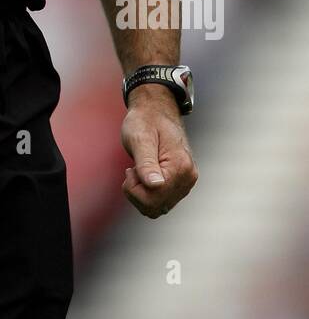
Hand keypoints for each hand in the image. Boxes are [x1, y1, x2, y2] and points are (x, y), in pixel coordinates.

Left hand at [120, 85, 197, 218]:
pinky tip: (143, 175)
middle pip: (156, 207)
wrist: (155, 110)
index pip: (154, 199)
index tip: (130, 169)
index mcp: (181, 167)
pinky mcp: (180, 184)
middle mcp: (188, 178)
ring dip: (141, 193)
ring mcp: (186, 182)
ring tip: (139, 170)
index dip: (135, 189)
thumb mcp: (140, 138)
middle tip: (133, 169)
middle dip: (137, 192)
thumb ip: (147, 163)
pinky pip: (161, 202)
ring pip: (158, 208)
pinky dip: (147, 193)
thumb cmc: (145, 120)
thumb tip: (155, 186)